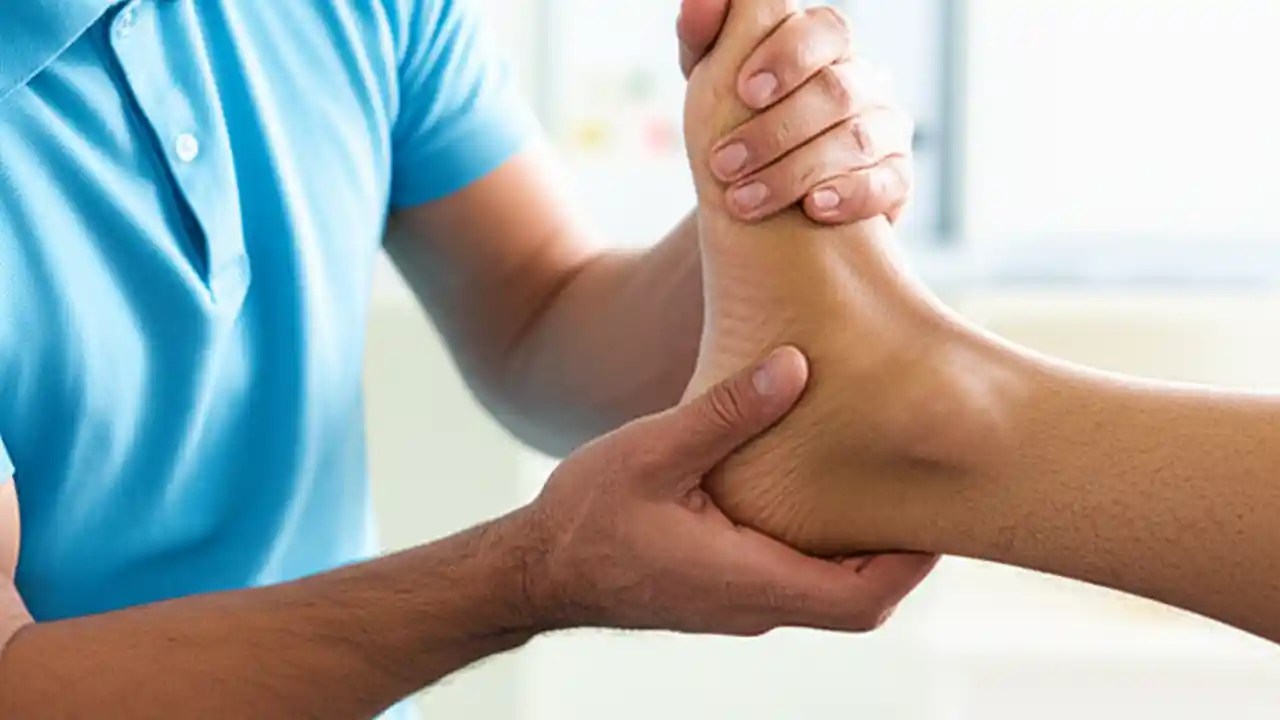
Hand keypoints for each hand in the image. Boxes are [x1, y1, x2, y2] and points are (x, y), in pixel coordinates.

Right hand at [524, 347, 935, 635]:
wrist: (537, 569)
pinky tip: (817, 493)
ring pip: (828, 592)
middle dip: (901, 554)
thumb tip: (796, 366)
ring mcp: (738, 603)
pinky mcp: (722, 592)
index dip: (915, 563)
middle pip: (859, 602)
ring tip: (883, 481)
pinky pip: (794, 580)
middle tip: (925, 486)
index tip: (941, 510)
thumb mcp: (654, 451)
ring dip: (863, 550)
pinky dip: (824, 548)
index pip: (864, 599)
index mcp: (748, 578)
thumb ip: (727, 412)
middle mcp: (754, 604)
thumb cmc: (587, 517)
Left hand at [677, 0, 913, 224]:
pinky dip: (850, 193)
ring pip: (855, 139)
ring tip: (743, 199)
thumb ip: (704, 36)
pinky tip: (812, 207)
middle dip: (775, 130)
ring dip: (793, 171)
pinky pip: (887, 181)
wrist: (768, 200)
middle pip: (837, 91)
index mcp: (825, 47)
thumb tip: (699, 0)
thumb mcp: (713, 79)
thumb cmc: (740, 121)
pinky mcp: (895, 179)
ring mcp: (885, 130)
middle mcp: (864, 82)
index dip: (788, 55)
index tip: (743, 91)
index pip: (825, 30)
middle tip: (723, 163)